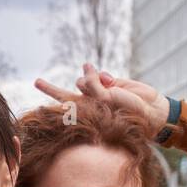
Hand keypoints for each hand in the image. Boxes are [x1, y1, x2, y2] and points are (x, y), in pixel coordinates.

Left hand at [34, 63, 171, 139]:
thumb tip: (85, 71)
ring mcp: (97, 92)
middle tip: (36, 82)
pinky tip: (109, 80)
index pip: (63, 109)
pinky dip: (100, 76)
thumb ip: (94, 88)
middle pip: (64, 95)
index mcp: (86, 115)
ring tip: (104, 84)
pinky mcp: (107, 82)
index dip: (50, 106)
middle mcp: (89, 104)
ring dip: (90, 78)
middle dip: (50, 89)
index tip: (37, 105)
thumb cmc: (128, 112)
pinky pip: (97, 74)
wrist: (150, 110)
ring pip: (83, 80)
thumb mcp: (107, 102)